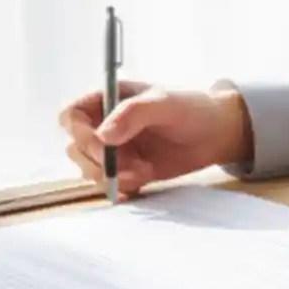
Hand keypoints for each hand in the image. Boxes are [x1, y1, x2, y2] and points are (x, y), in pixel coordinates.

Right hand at [58, 82, 252, 197]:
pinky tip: (142, 183)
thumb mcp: (163, 104)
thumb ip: (133, 114)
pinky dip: (121, 188)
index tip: (102, 147)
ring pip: (89, 169)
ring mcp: (115, 150)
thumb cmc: (191, 108)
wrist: (217, 133)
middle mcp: (105, 125)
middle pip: (76, 148)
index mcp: (108, 100)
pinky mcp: (127, 170)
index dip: (79, 133)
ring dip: (112, 176)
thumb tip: (102, 135)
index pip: (72, 116)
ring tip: (143, 171)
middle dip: (99, 161)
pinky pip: (110, 185)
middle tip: (130, 165)